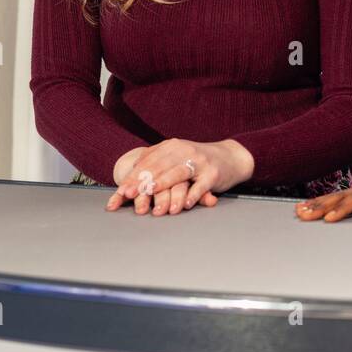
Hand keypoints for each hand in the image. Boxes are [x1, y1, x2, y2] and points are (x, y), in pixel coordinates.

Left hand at [108, 139, 254, 215]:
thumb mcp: (175, 156)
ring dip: (163, 185)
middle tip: (129, 195)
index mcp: (171, 147)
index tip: (121, 191)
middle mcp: (184, 151)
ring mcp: (199, 161)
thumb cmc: (197, 161)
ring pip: (178, 173)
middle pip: (159, 167)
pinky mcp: (213, 173)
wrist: (230, 157)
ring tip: (151, 193)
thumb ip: (155, 161)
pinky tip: (186, 204)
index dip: (133, 177)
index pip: (148, 162)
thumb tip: (130, 172)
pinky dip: (193, 195)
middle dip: (142, 182)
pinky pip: (201, 185)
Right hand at [294, 161, 351, 221]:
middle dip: (321, 206)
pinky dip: (324, 202)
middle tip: (303, 214)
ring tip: (300, 211)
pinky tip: (312, 207)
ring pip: (336, 197)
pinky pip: (339, 198)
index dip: (342, 209)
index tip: (329, 218)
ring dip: (318, 204)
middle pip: (340, 197)